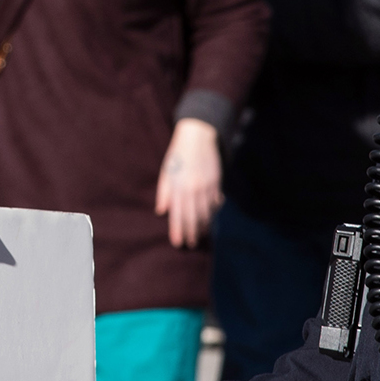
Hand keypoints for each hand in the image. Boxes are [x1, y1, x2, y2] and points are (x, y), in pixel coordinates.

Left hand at [154, 117, 221, 248]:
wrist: (199, 137)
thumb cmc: (178, 155)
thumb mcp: (166, 172)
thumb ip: (163, 193)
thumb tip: (161, 212)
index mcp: (178, 187)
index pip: (178, 215)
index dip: (178, 231)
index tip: (178, 243)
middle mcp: (193, 190)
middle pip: (194, 218)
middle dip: (192, 233)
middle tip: (191, 244)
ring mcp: (207, 187)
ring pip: (206, 213)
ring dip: (203, 226)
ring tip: (200, 234)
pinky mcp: (217, 183)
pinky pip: (215, 203)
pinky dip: (213, 212)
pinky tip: (209, 218)